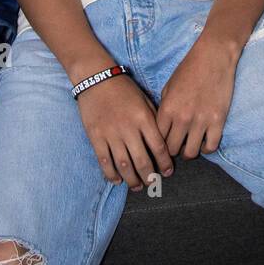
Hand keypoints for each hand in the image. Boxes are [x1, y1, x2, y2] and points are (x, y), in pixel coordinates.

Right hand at [76, 73, 173, 190]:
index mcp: (143, 118)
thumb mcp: (144, 99)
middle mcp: (128, 128)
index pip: (158, 146)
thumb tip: (163, 140)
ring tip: (137, 186)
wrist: (96, 78)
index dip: (165, 163)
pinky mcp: (95, 136)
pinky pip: (104, 161)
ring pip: (123, 165)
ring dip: (132, 179)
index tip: (168, 172)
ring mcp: (111, 133)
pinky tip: (117, 180)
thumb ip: (153, 119)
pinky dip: (111, 173)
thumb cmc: (123, 88)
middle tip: (153, 183)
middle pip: (142, 160)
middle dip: (149, 176)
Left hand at [155, 36, 237, 158]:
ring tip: (189, 145)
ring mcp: (201, 121)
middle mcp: (183, 118)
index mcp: (168, 108)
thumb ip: (164, 108)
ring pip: (190, 153)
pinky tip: (203, 142)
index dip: (158, 143)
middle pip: (172, 149)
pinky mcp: (218, 121)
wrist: (213, 56)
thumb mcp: (169, 86)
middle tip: (175, 146)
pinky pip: (210, 147)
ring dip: (188, 151)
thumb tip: (162, 127)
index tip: (161, 144)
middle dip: (172, 150)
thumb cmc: (189, 68)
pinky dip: (206, 148)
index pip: (157, 138)